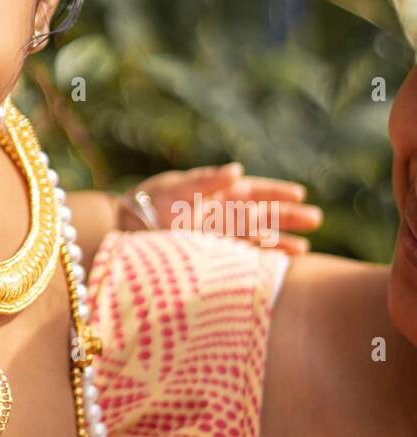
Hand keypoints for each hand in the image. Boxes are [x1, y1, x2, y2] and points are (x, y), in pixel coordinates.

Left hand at [117, 163, 322, 254]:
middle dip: (287, 217)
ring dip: (279, 243)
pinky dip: (260, 261)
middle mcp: (219, 216)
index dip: (274, 191)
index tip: (299, 193)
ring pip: (255, 239)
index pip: (250, 191)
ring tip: (305, 249)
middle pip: (260, 215)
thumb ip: (205, 181)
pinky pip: (241, 259)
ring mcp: (217, 238)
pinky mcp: (211, 258)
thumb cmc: (146, 203)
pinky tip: (279, 266)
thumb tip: (238, 170)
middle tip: (315, 219)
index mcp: (213, 193)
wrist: (122, 231)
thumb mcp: (173, 187)